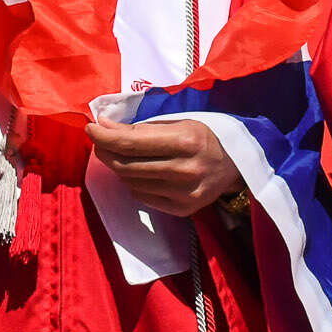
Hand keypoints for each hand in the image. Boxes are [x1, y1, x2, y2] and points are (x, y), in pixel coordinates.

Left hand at [86, 116, 239, 217]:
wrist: (240, 163)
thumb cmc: (206, 135)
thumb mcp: (180, 121)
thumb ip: (141, 127)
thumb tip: (104, 127)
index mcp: (186, 141)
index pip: (130, 142)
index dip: (104, 136)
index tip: (91, 128)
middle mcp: (184, 170)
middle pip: (126, 165)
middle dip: (105, 151)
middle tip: (99, 141)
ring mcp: (184, 193)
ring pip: (131, 182)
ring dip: (120, 167)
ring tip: (123, 155)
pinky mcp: (183, 210)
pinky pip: (143, 197)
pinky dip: (135, 183)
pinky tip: (142, 172)